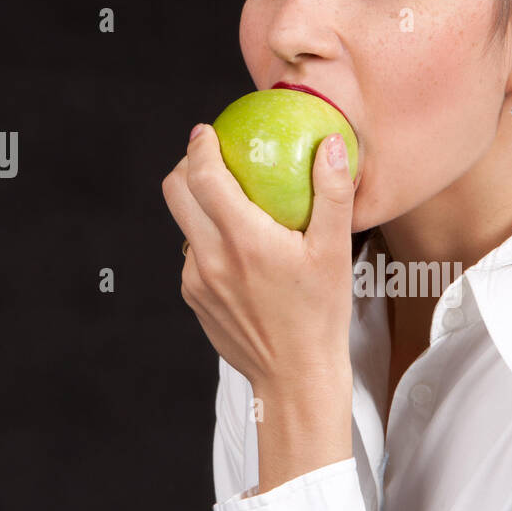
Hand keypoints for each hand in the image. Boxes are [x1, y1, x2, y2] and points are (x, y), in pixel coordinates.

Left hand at [161, 124, 357, 399]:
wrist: (295, 378)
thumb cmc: (320, 316)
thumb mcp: (336, 253)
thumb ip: (332, 194)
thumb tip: (332, 144)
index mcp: (245, 240)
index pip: (203, 176)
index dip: (200, 146)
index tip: (207, 132)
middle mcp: (211, 258)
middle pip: (175, 193)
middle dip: (185, 166)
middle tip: (208, 159)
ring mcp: (196, 281)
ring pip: (184, 227)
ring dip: (199, 208)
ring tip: (230, 208)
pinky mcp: (194, 299)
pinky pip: (192, 258)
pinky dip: (208, 244)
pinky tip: (237, 253)